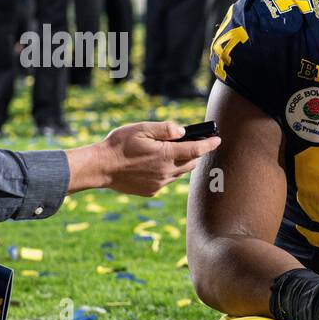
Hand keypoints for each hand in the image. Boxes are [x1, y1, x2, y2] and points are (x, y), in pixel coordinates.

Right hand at [67, 121, 220, 195]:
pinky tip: (154, 165)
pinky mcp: (152, 190)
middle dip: (194, 153)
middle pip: (191, 163)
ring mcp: (159, 183)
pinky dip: (166, 172)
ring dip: (180, 163)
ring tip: (170, 153)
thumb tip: (183, 131)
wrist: (100, 167)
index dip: (209, 144)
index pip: (196, 149)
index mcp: (166, 155)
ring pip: (179, 173)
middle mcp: (166, 171)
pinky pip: (166, 181)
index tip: (217, 139)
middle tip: (191, 143)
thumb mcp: (141, 128)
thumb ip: (164, 129)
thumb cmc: (119, 145)